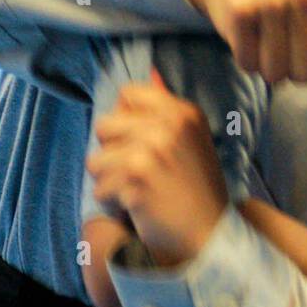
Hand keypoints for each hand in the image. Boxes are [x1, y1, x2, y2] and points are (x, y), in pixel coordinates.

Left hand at [85, 67, 228, 266]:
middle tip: (140, 174)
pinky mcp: (136, 181)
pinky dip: (114, 204)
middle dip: (113, 154)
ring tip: (138, 193)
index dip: (126, 122)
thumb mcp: (191, 139)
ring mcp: (151, 152)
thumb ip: (167, 106)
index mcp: (182, 112)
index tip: (143, 145)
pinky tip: (139, 209)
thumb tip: (150, 71)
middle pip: (104, 126)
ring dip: (110, 182)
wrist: (211, 235)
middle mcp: (168, 126)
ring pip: (95, 160)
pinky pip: (100, 189)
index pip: (127, 94)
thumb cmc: (197, 188)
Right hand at [158, 0, 306, 86]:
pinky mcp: (240, 11)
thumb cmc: (292, 3)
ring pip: (276, 74)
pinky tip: (248, 34)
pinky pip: (248, 66)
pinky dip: (246, 59)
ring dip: (268, 66)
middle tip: (286, 41)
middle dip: (294, 70)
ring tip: (267, 38)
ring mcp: (273, 2)